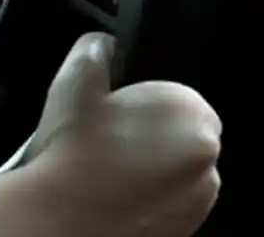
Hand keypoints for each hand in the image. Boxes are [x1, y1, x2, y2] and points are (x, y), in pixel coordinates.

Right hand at [0, 33, 222, 236]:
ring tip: (113, 177)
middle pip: (183, 140)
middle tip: (112, 151)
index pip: (180, 104)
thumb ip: (96, 50)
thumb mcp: (77, 82)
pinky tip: (119, 200)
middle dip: (154, 143)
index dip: (146, 113)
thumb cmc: (69, 154)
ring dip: (156, 174)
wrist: (56, 222)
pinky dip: (154, 204)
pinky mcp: (187, 228)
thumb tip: (102, 44)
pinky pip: (172, 207)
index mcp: (192, 112)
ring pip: (179, 176)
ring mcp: (200, 198)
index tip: (119, 124)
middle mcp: (206, 156)